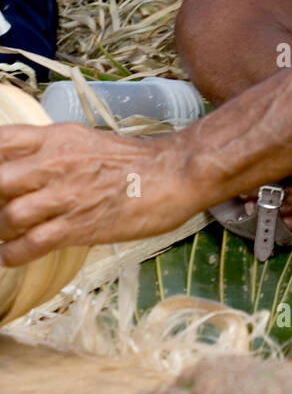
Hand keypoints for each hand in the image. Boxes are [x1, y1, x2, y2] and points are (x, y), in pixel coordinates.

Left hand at [0, 123, 204, 265]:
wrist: (172, 175)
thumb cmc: (130, 160)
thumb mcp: (84, 139)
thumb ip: (49, 150)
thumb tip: (18, 166)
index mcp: (56, 137)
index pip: (1, 141)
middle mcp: (55, 162)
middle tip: (1, 209)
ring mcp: (66, 195)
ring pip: (9, 216)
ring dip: (1, 229)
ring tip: (7, 234)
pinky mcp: (78, 226)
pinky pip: (31, 244)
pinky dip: (12, 254)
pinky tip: (11, 255)